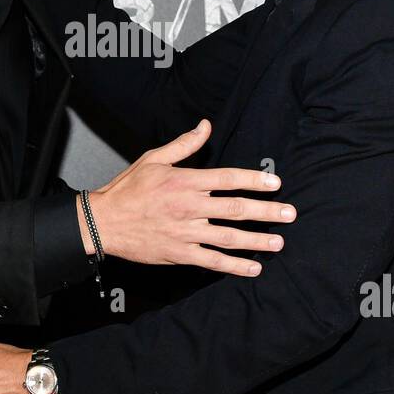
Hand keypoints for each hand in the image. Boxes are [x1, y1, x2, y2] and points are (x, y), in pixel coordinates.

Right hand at [85, 118, 296, 276]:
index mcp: (185, 181)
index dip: (254, 180)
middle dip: (266, 211)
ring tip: (278, 241)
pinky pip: (212, 260)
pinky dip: (234, 266)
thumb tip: (206, 126)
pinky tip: (253, 267)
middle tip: (290, 213)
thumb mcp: (154, 159)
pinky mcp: (179, 253)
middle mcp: (189, 206)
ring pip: (228, 237)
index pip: (227, 178)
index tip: (275, 183)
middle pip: (235, 208)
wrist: (104, 222)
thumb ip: (184, 144)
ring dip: (256, 240)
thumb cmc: (128, 189)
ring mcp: (185, 232)